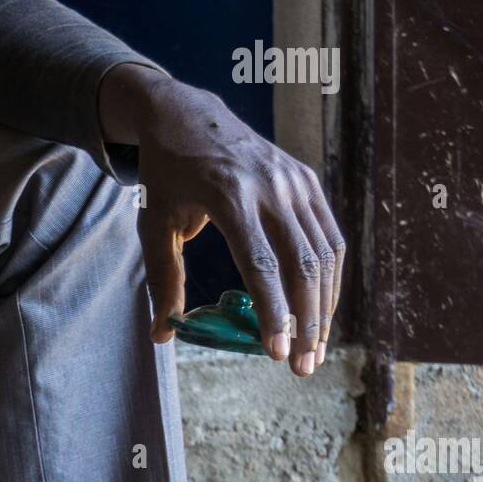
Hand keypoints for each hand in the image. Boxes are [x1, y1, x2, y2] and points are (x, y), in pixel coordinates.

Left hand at [101, 66, 345, 374]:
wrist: (188, 114)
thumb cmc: (166, 176)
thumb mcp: (153, 224)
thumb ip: (163, 279)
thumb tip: (162, 335)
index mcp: (230, 195)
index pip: (261, 264)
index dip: (273, 312)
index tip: (277, 353)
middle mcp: (272, 186)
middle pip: (302, 264)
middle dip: (306, 321)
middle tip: (302, 367)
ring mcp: (295, 181)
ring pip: (324, 254)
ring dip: (324, 307)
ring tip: (314, 350)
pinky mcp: (307, 181)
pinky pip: (328, 237)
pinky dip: (328, 279)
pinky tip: (320, 312)